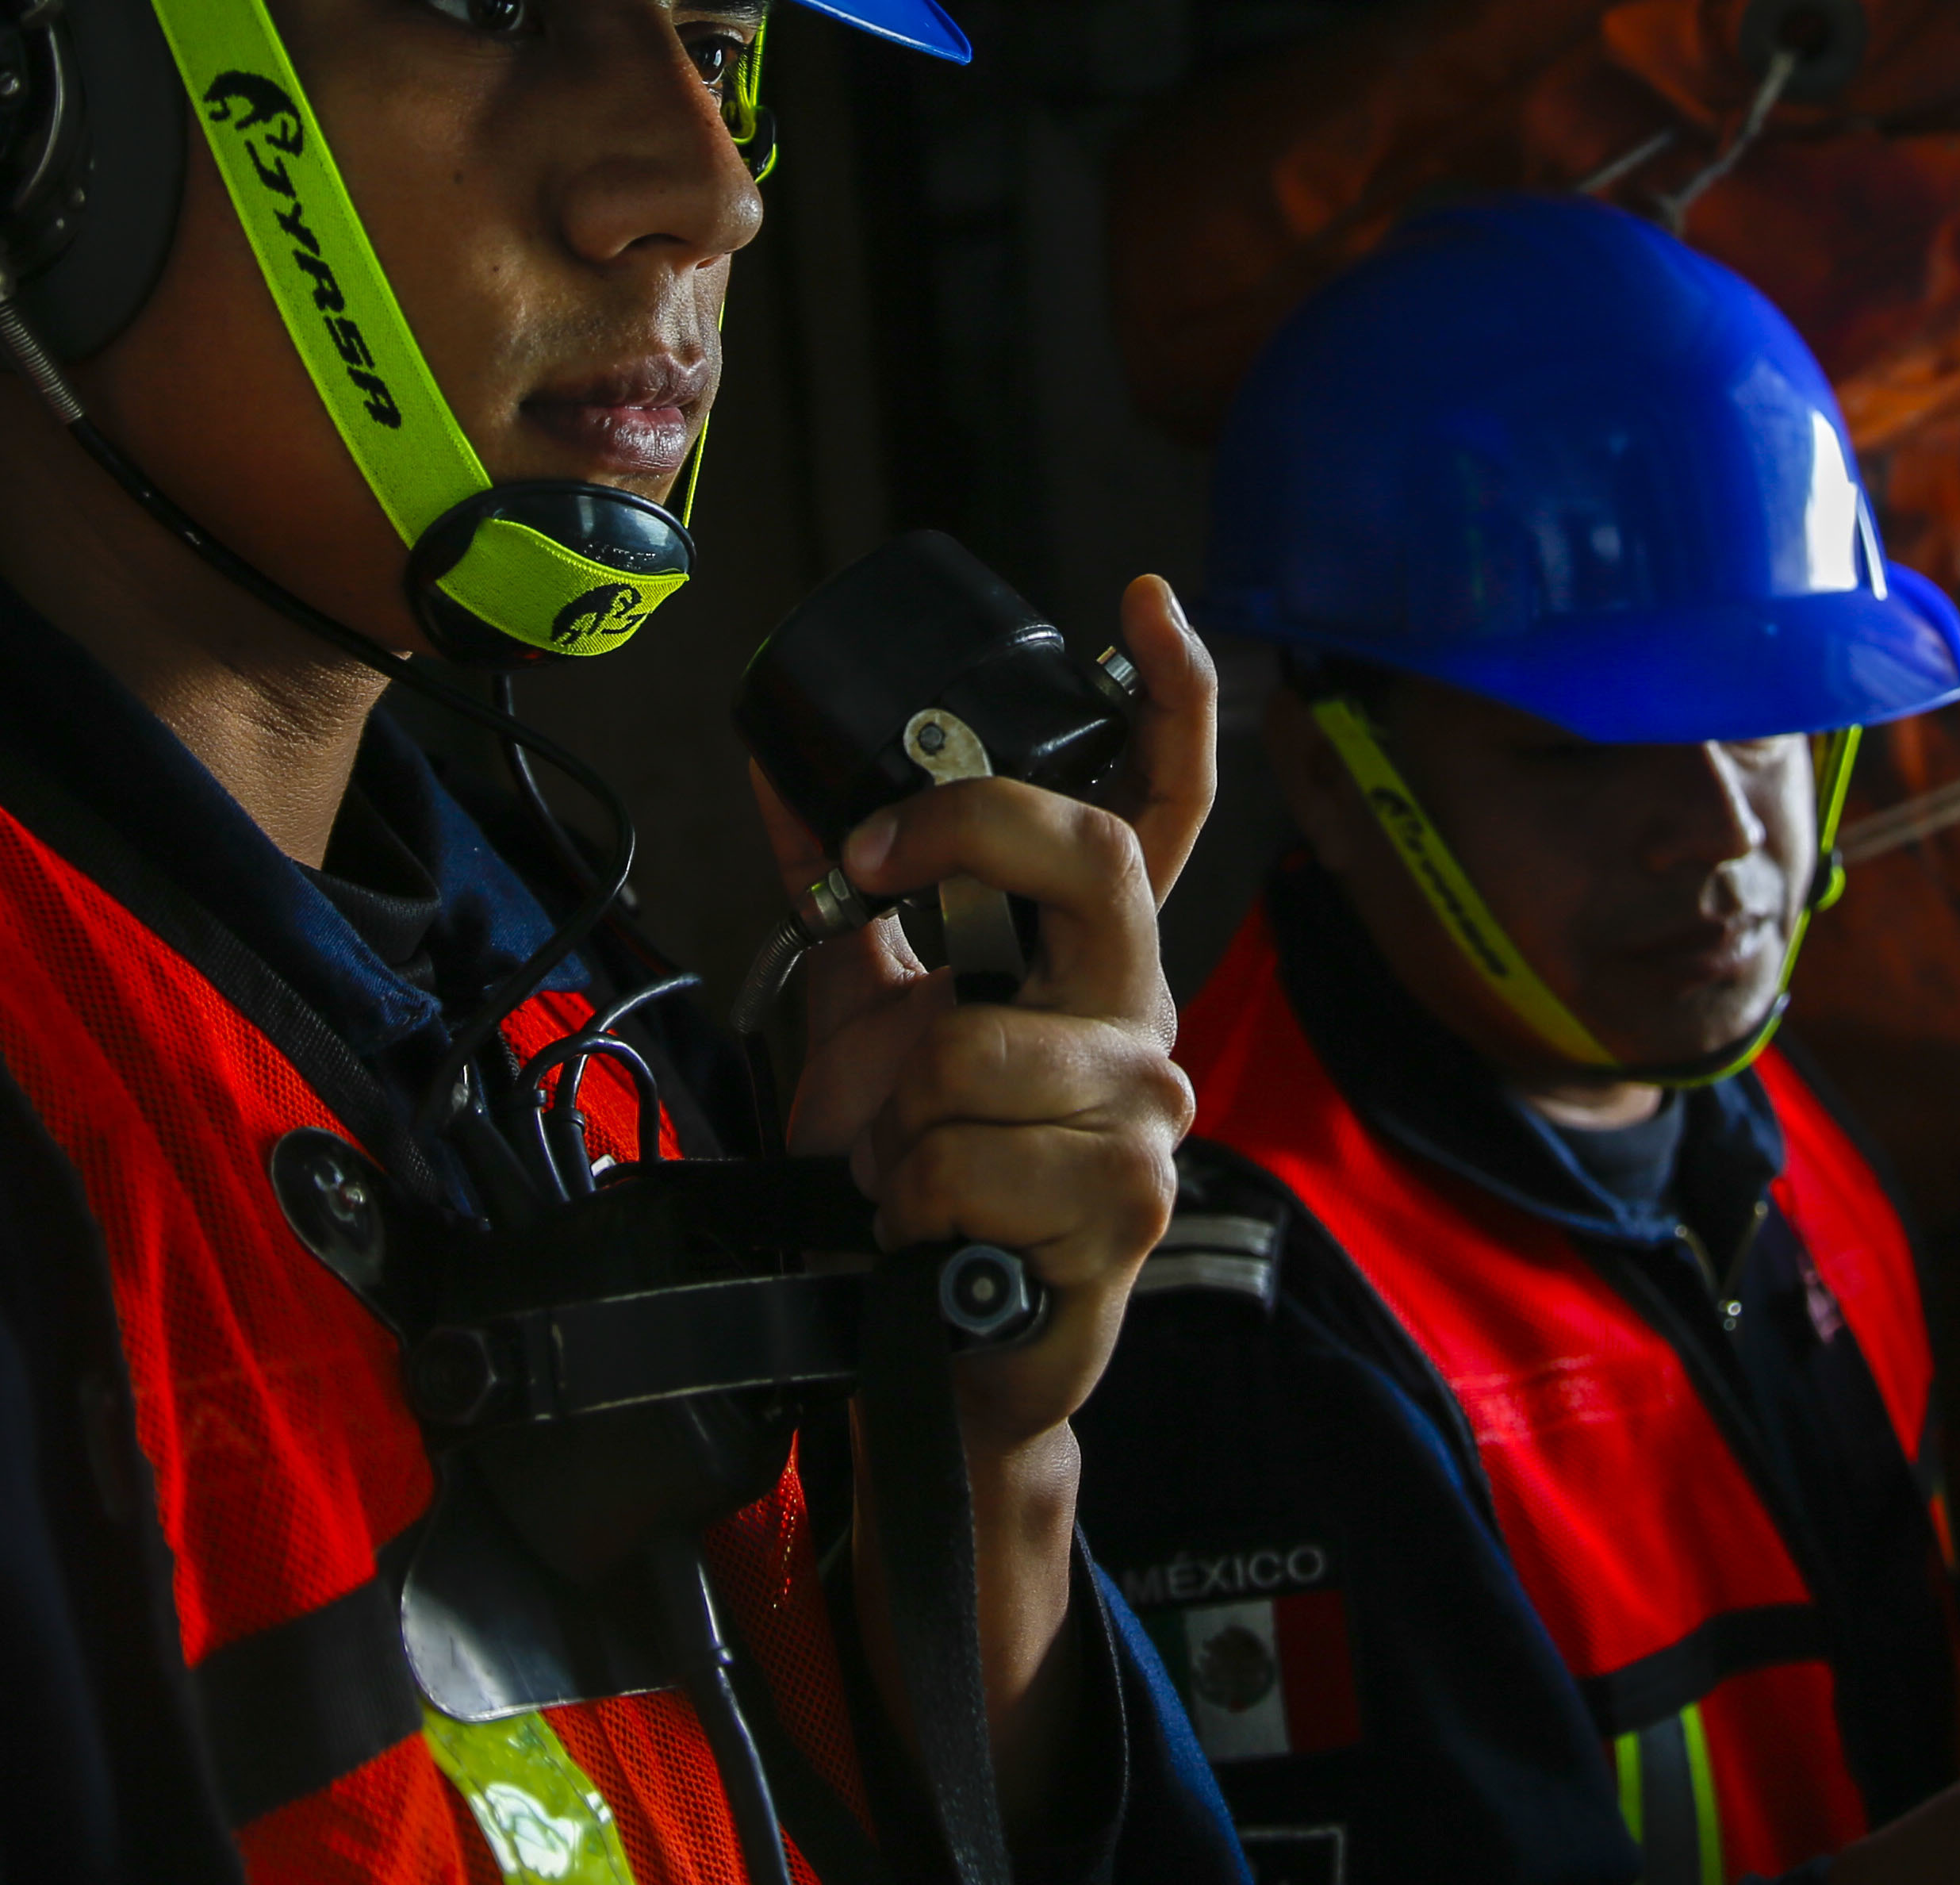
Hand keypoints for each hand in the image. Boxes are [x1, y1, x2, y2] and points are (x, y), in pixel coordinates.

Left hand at [755, 575, 1214, 1786]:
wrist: (937, 1356)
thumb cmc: (919, 1183)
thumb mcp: (867, 1016)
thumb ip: (853, 900)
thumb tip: (782, 769)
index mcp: (1096, 959)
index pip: (1163, 807)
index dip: (1177, 697)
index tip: (1143, 604)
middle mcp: (1143, 1019)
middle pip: (1093, 864)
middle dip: (960, 840)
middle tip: (871, 863)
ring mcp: (1146, 1115)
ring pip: (977, 1047)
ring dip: (895, 1115)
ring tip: (906, 1168)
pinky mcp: (1122, 1212)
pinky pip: (966, 1161)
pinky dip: (910, 1197)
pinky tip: (936, 1232)